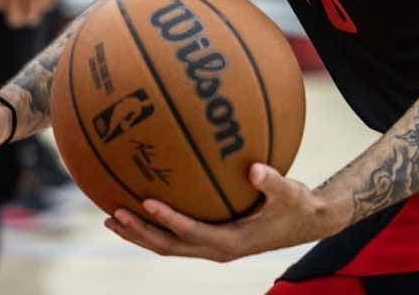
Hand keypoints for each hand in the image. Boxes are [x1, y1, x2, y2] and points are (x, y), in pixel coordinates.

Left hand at [103, 164, 345, 261]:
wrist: (306, 222)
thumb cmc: (297, 206)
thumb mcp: (290, 193)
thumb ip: (272, 182)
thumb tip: (254, 170)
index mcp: (232, 242)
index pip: (192, 233)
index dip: (168, 219)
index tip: (146, 202)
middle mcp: (217, 249)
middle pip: (168, 246)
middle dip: (140, 232)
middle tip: (113, 214)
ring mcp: (212, 247)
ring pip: (167, 245)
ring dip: (139, 233)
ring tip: (112, 217)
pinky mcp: (211, 239)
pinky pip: (176, 236)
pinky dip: (154, 225)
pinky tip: (140, 206)